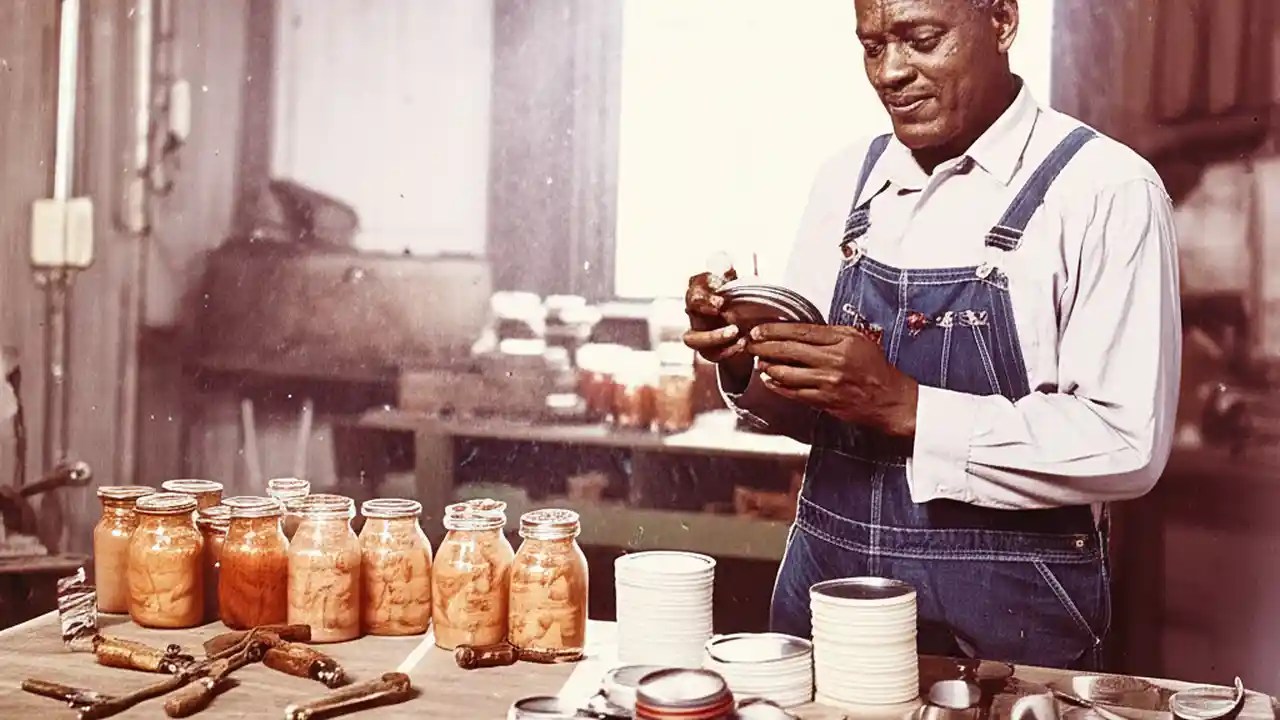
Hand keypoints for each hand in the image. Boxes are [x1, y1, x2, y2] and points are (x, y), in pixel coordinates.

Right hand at [681, 270, 748, 368]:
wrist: (747, 333)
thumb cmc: (739, 306)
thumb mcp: (737, 289)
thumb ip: (730, 279)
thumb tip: (727, 267)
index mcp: (702, 294)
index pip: (695, 287)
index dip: (705, 290)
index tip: (720, 293)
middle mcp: (696, 313)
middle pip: (690, 307)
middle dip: (704, 305)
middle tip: (721, 306)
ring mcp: (699, 333)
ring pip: (692, 338)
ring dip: (713, 335)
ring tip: (735, 331)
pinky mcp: (708, 352)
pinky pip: (712, 354)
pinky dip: (727, 350)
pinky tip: (742, 344)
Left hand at [746, 323, 918, 437]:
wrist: (890, 399)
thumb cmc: (875, 368)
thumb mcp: (858, 340)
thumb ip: (830, 334)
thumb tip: (799, 331)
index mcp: (842, 340)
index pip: (801, 331)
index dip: (775, 330)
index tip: (760, 330)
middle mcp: (834, 360)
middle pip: (790, 350)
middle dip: (765, 346)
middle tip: (751, 344)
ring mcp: (828, 382)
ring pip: (788, 373)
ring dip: (768, 367)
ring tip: (759, 362)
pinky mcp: (825, 400)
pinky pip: (794, 393)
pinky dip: (778, 386)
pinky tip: (769, 380)